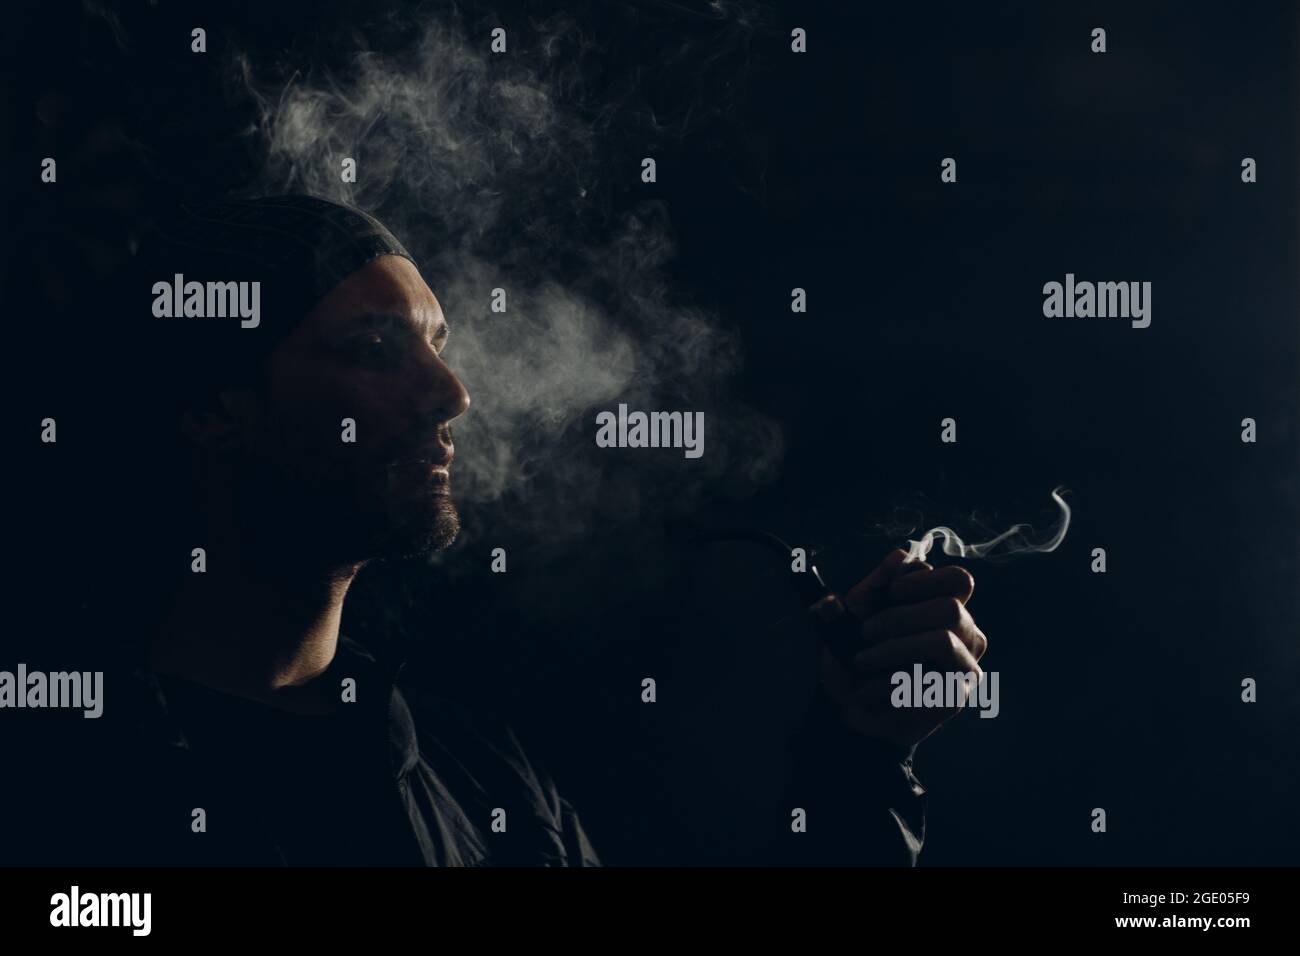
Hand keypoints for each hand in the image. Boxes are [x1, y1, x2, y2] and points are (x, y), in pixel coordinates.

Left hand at [819, 549, 987, 747]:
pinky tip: (869, 690)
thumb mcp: (857, 612)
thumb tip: (900, 556)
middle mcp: (964, 634)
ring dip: (893, 648)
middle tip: (866, 632)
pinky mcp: (956, 696)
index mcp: (946, 606)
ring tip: (863, 661)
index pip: (958, 580)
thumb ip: (878, 583)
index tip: (891, 593)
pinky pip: (928, 680)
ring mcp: (965, 666)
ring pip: (942, 641)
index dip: (922, 581)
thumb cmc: (856, 654)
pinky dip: (889, 682)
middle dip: (900, 616)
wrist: (846, 708)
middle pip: (951, 607)